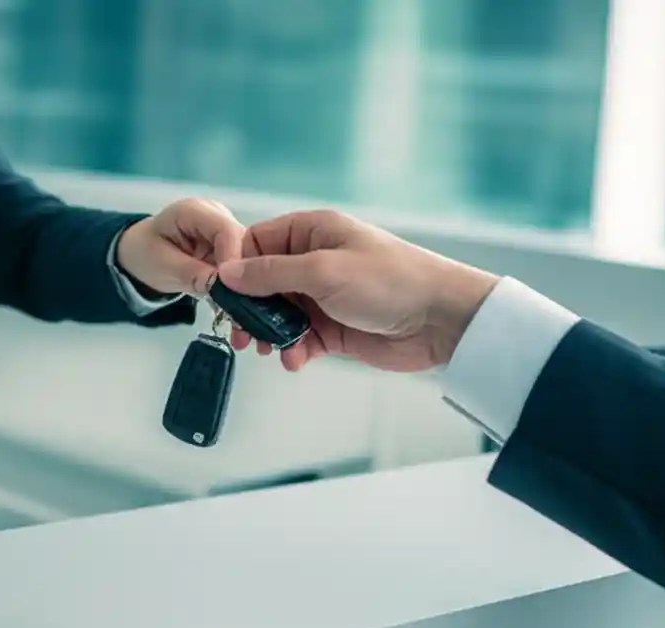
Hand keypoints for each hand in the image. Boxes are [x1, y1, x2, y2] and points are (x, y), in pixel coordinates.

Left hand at [116, 198, 244, 295]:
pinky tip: (236, 301)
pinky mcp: (232, 247)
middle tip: (238, 304)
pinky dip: (240, 283)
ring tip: (238, 307)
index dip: (234, 259)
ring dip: (244, 281)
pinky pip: (243, 265)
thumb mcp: (164, 267)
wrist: (142, 254)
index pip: (227, 230)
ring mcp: (227, 230)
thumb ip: (192, 275)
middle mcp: (217, 215)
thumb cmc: (146, 255)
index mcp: (195, 210)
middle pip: (244, 242)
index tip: (231, 288)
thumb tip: (222, 288)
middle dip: (242, 274)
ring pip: (249, 255)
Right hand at [218, 210, 499, 372]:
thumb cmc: (391, 282)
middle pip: (263, 282)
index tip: (223, 294)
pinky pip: (300, 338)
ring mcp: (325, 296)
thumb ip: (272, 273)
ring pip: (279, 314)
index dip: (237, 267)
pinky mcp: (335, 327)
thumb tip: (229, 272)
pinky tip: (295, 359)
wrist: (441, 320)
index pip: (257, 243)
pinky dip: (293, 349)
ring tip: (267, 349)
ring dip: (269, 333)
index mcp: (313, 233)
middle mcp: (315, 261)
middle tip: (240, 331)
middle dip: (249, 308)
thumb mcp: (324, 271)